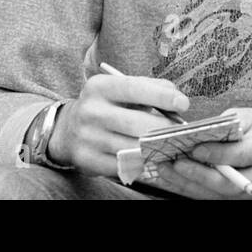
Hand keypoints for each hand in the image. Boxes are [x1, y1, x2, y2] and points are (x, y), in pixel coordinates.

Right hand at [50, 74, 188, 176]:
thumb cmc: (106, 105)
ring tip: (169, 143)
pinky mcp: (89, 160)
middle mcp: (91, 111)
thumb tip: (177, 100)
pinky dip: (142, 161)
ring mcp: (88, 138)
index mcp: (99, 87)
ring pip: (134, 147)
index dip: (161, 96)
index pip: (134, 89)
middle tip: (180, 130)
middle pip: (138, 123)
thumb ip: (150, 87)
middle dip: (165, 128)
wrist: (68, 130)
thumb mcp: (120, 88)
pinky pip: (125, 164)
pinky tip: (150, 156)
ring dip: (156, 147)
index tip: (183, 103)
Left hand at [145, 108, 251, 199]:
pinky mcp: (238, 197)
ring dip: (188, 184)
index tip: (194, 149)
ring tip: (165, 169)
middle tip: (175, 163)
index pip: (240, 155)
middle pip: (227, 183)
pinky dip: (190, 187)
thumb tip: (196, 135)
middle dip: (198, 174)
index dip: (216, 154)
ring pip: (216, 195)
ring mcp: (250, 191)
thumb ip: (226, 126)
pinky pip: (212, 197)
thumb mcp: (249, 116)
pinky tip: (173, 176)